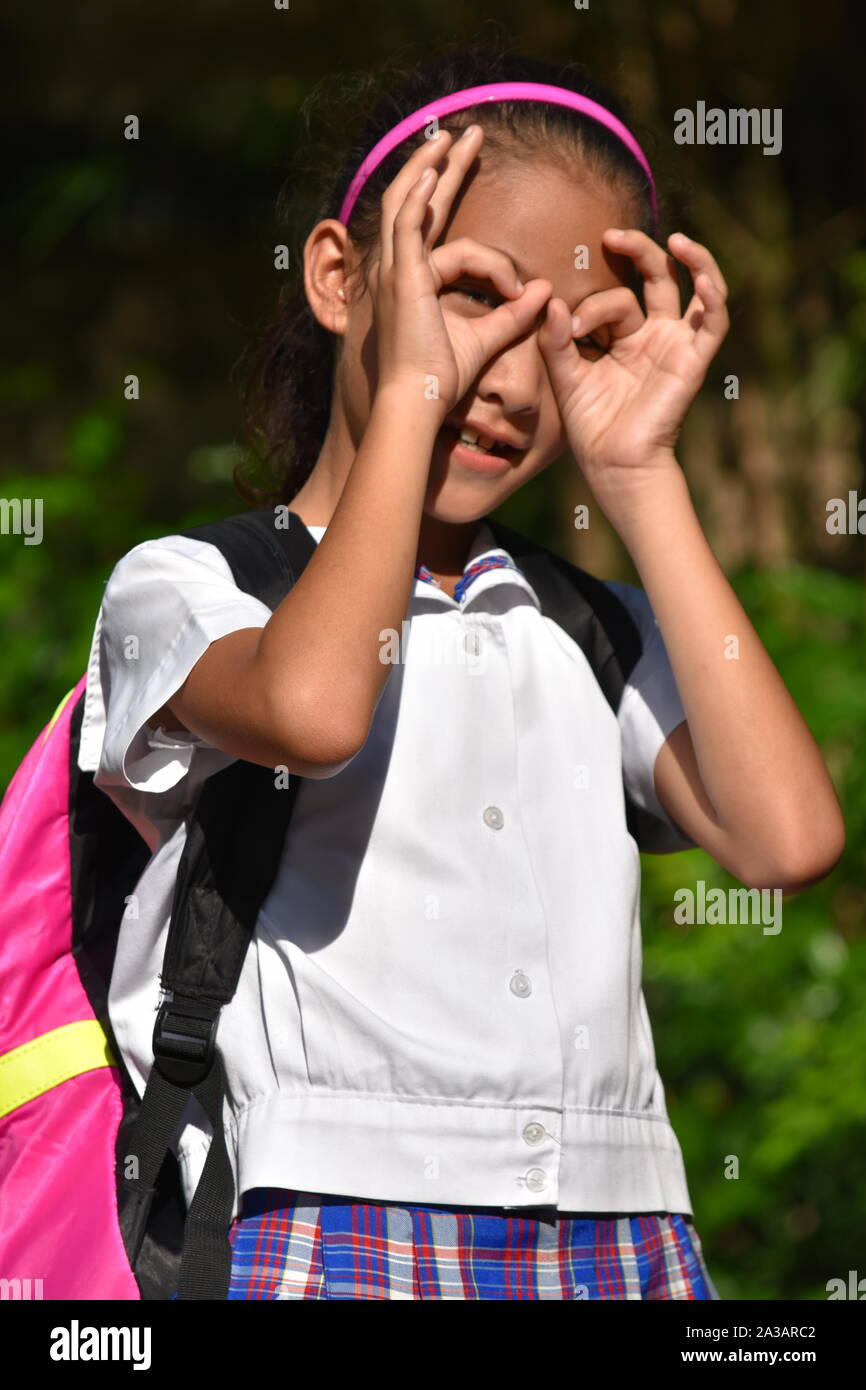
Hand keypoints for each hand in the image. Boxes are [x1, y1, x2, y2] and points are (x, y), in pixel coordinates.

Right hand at [367, 125, 551, 412]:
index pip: (442, 239)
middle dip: (440, 165)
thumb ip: (514, 313)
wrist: (419, 400)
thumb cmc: (443, 377)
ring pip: (407, 202)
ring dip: (430, 166)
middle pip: (416, 201)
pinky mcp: (401, 277)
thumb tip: (545, 291)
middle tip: (464, 133)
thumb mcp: (487, 337)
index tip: (516, 279)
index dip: (483, 249)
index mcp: (413, 281)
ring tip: (450, 135)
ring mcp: (395, 271)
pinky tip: (437, 170)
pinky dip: (420, 197)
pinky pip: (409, 225)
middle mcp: (398, 269)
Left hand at [537, 229, 729, 499]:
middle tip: (610, 235)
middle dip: (637, 251)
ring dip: (688, 259)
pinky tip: (701, 276)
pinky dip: (712, 295)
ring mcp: (675, 345)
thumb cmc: (590, 426)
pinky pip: (713, 321)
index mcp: (623, 337)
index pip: (613, 299)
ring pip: (691, 289)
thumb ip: (556, 339)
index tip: (568, 327)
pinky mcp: (693, 360)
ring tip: (675, 239)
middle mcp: (653, 335)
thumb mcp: (565, 376)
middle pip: (655, 278)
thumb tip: (551, 299)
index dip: (589, 306)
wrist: (613, 464)